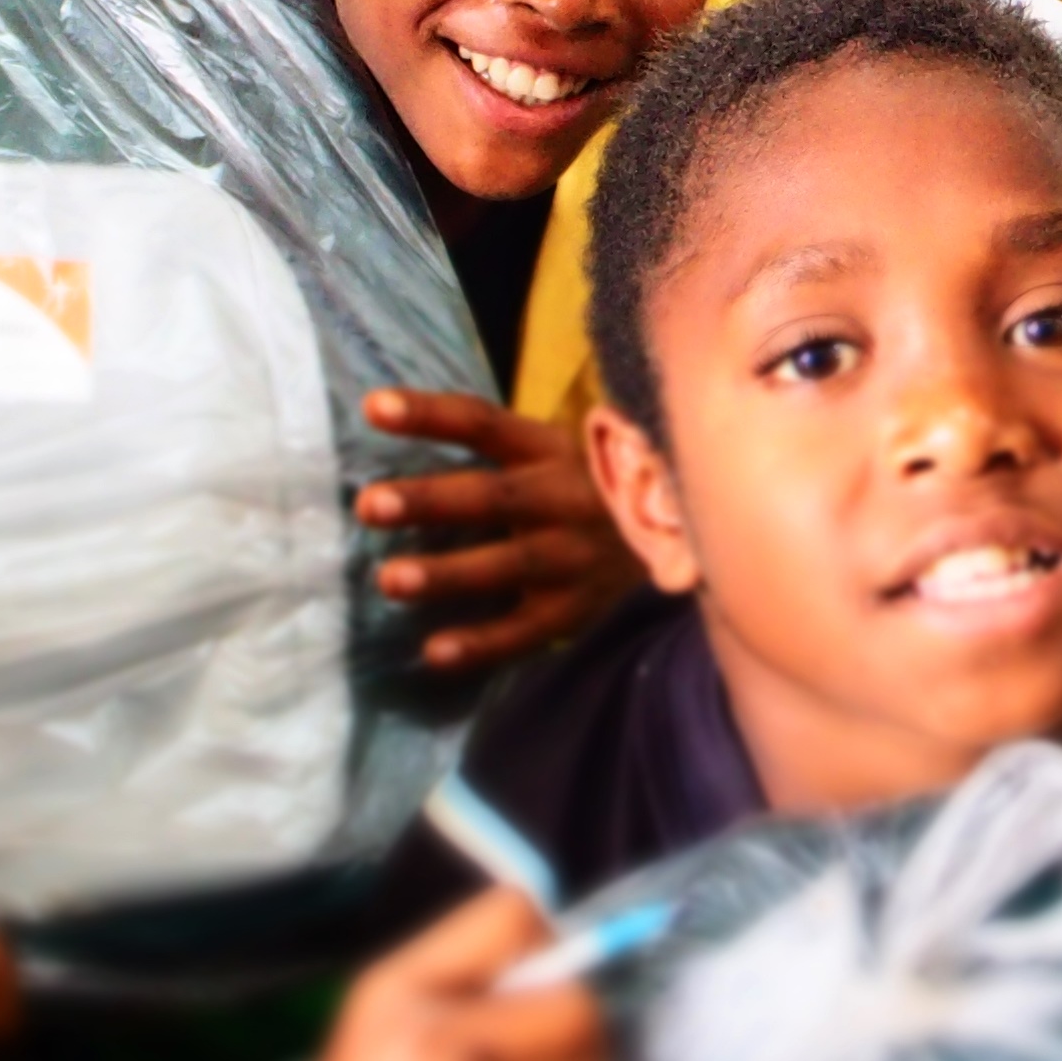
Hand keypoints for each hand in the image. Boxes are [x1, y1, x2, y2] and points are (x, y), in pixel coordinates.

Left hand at [358, 390, 641, 670]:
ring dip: (448, 573)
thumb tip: (396, 429)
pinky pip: (527, 631)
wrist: (693, 536)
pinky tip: (434, 653)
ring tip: (389, 580)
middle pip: (492, 497)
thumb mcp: (559, 450)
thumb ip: (497, 446)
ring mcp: (575, 557)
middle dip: (430, 500)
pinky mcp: (579, 610)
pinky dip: (482, 643)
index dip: (430, 415)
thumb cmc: (595, 487)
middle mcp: (565, 498)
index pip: (483, 424)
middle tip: (369, 504)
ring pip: (509, 565)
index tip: (372, 407)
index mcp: (551, 449)